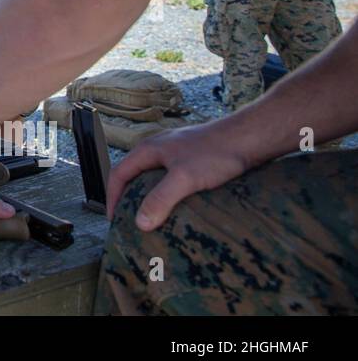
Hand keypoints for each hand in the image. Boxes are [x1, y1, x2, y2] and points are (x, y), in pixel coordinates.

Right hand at [106, 121, 253, 230]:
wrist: (248, 137)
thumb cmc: (216, 152)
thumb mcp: (184, 178)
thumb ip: (160, 199)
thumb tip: (139, 222)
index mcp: (147, 149)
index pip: (118, 173)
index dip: (111, 196)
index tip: (113, 218)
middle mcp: (157, 148)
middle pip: (133, 173)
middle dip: (127, 196)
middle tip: (130, 218)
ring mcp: (174, 151)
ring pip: (152, 175)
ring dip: (148, 194)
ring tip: (153, 214)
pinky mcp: (191, 157)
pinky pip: (170, 176)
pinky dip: (166, 191)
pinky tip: (178, 202)